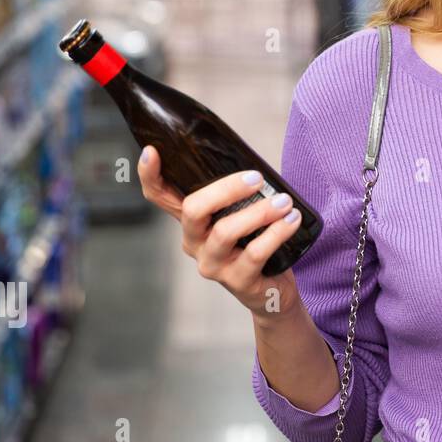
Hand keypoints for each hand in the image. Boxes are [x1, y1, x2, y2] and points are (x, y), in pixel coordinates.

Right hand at [137, 144, 302, 318]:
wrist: (272, 290)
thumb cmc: (255, 242)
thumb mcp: (241, 215)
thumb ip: (236, 195)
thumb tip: (253, 167)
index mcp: (192, 221)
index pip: (159, 197)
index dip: (150, 175)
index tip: (152, 151)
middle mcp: (194, 242)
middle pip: (193, 209)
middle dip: (226, 189)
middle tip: (257, 178)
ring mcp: (212, 264)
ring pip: (225, 231)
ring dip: (260, 212)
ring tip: (284, 202)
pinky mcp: (236, 280)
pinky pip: (255, 253)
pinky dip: (277, 232)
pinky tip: (291, 220)